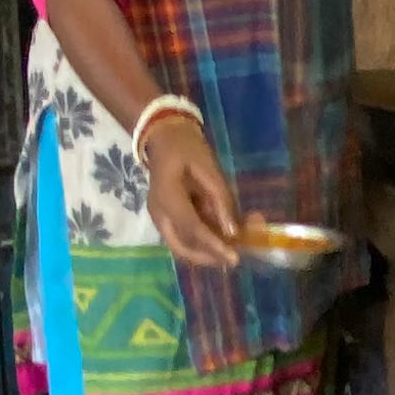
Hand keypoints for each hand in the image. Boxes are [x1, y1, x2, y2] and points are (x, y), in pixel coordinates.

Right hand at [142, 112, 243, 269]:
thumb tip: (234, 231)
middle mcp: (160, 213)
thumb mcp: (209, 167)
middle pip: (182, 247)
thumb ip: (221, 199)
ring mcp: (161, 216)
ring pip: (183, 245)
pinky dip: (204, 240)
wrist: (164, 136)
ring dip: (208, 250)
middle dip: (208, 257)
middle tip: (233, 259)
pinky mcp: (167, 217)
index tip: (235, 258)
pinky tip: (223, 235)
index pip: (192, 228)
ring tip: (233, 248)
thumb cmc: (187, 147)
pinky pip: (185, 236)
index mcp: (167, 196)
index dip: (215, 245)